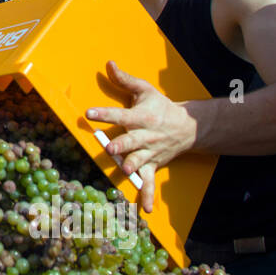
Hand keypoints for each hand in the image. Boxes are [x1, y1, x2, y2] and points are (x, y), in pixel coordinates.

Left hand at [84, 60, 198, 213]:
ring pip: (140, 161)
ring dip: (133, 166)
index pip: (120, 115)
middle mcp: (146, 136)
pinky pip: (151, 183)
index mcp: (141, 117)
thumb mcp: (145, 90)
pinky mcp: (153, 165)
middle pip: (132, 141)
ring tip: (124, 171)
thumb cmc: (160, 106)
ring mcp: (150, 153)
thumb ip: (125, 80)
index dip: (105, 114)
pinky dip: (149, 196)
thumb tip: (108, 63)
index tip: (88, 113)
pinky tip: (145, 210)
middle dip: (122, 144)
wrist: (187, 127)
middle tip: (111, 148)